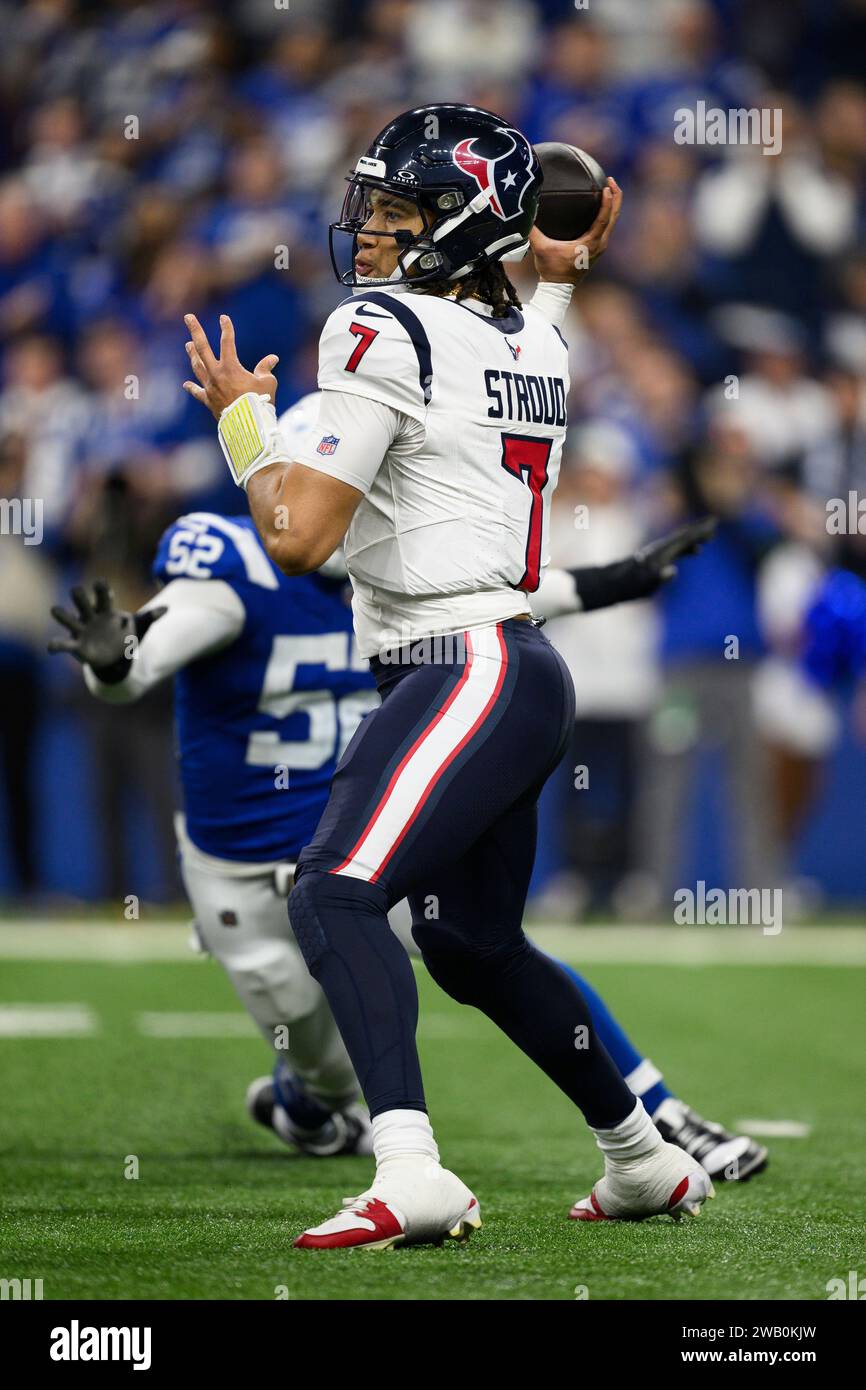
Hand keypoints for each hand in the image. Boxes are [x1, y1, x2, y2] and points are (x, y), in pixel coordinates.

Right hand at [49, 580, 165, 677]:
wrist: (117, 659)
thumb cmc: (125, 637)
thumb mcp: (139, 627)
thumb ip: (150, 617)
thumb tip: (168, 608)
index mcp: (106, 609)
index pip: (103, 595)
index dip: (102, 590)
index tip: (102, 585)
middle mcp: (90, 616)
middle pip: (82, 601)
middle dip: (79, 596)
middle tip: (77, 591)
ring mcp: (81, 630)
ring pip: (67, 619)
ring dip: (62, 615)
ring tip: (55, 610)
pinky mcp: (76, 647)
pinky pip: (63, 644)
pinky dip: (55, 645)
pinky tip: (50, 648)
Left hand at [182, 313, 278, 420]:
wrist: (248, 426)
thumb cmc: (260, 403)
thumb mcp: (268, 383)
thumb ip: (266, 368)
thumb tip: (272, 359)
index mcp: (231, 367)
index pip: (227, 342)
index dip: (226, 328)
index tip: (223, 318)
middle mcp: (216, 374)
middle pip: (203, 348)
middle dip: (196, 331)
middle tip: (188, 317)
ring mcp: (210, 387)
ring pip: (198, 367)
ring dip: (193, 355)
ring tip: (189, 345)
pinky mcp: (209, 401)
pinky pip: (198, 393)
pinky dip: (192, 388)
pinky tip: (185, 384)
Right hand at [529, 176, 622, 284]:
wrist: (558, 289)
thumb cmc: (552, 269)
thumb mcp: (541, 249)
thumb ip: (533, 231)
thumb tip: (526, 213)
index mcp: (591, 243)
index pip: (603, 218)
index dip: (607, 201)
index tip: (607, 185)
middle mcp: (600, 244)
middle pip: (614, 217)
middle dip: (615, 197)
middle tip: (611, 180)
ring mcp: (600, 247)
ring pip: (612, 222)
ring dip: (613, 205)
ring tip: (610, 189)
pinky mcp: (597, 249)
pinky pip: (607, 227)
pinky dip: (607, 214)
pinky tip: (602, 207)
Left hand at [634, 516, 717, 585]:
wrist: (614, 583)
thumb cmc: (631, 586)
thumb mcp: (646, 585)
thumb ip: (660, 578)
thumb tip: (673, 571)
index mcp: (661, 552)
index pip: (684, 539)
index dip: (698, 532)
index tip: (712, 524)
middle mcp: (661, 549)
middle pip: (683, 536)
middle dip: (699, 530)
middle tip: (714, 522)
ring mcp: (659, 553)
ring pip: (681, 542)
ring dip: (696, 538)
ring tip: (710, 536)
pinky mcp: (657, 559)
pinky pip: (677, 550)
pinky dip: (689, 548)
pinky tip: (695, 551)